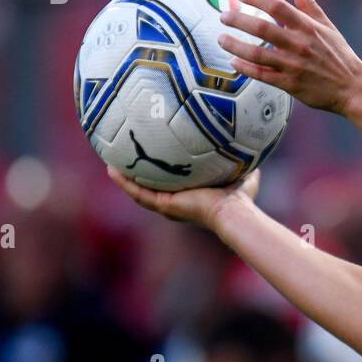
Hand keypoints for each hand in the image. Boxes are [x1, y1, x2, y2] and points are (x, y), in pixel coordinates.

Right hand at [107, 165, 260, 230]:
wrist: (233, 211)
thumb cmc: (240, 199)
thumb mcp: (241, 175)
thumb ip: (244, 165)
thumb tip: (251, 149)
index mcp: (190, 198)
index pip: (170, 186)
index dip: (160, 176)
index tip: (152, 163)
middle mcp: (176, 203)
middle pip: (149, 190)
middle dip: (136, 178)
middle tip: (123, 163)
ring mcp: (167, 206)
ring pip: (139, 192)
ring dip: (124, 180)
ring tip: (109, 165)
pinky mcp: (163, 205)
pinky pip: (138, 192)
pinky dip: (124, 182)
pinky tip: (112, 170)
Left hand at [217, 0, 361, 114]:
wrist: (352, 88)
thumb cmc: (340, 56)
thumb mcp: (327, 27)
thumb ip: (308, 5)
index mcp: (308, 27)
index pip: (277, 6)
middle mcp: (299, 44)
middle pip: (262, 28)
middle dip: (238, 20)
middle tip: (224, 16)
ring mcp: (293, 65)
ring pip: (257, 53)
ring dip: (235, 45)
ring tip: (221, 39)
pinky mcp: (290, 84)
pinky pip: (261, 75)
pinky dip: (245, 68)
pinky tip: (233, 62)